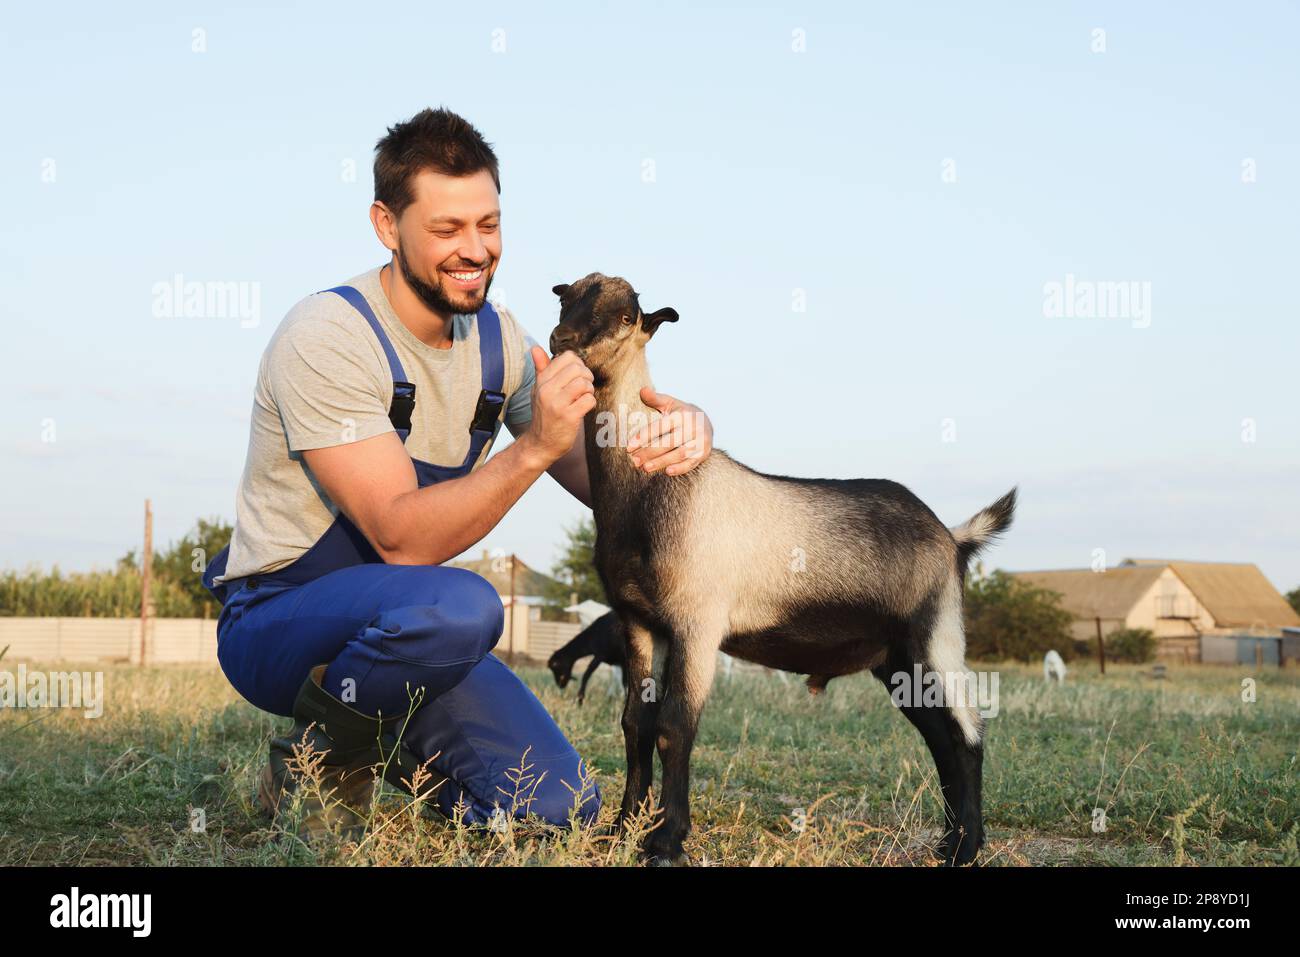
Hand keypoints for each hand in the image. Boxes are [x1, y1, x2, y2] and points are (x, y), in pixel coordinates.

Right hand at [521, 346, 595, 467]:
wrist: (540, 444)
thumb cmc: (544, 415)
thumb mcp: (539, 390)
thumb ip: (541, 369)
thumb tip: (535, 348)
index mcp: (542, 381)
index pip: (567, 357)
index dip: (578, 365)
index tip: (577, 376)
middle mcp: (547, 390)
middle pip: (578, 368)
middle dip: (586, 376)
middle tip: (583, 388)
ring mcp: (557, 404)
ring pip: (584, 383)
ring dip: (589, 390)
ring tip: (582, 398)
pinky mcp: (568, 417)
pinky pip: (588, 400)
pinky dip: (590, 403)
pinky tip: (583, 408)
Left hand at [626, 387, 713, 475]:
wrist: (705, 422)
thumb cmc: (680, 412)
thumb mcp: (669, 403)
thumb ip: (655, 398)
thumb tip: (642, 390)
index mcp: (681, 414)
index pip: (660, 426)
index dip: (644, 436)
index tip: (629, 447)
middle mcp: (692, 427)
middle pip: (668, 442)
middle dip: (650, 453)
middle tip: (634, 461)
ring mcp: (700, 441)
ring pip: (679, 454)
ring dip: (661, 462)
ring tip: (645, 468)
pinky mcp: (704, 453)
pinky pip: (691, 463)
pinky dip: (680, 468)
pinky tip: (666, 472)